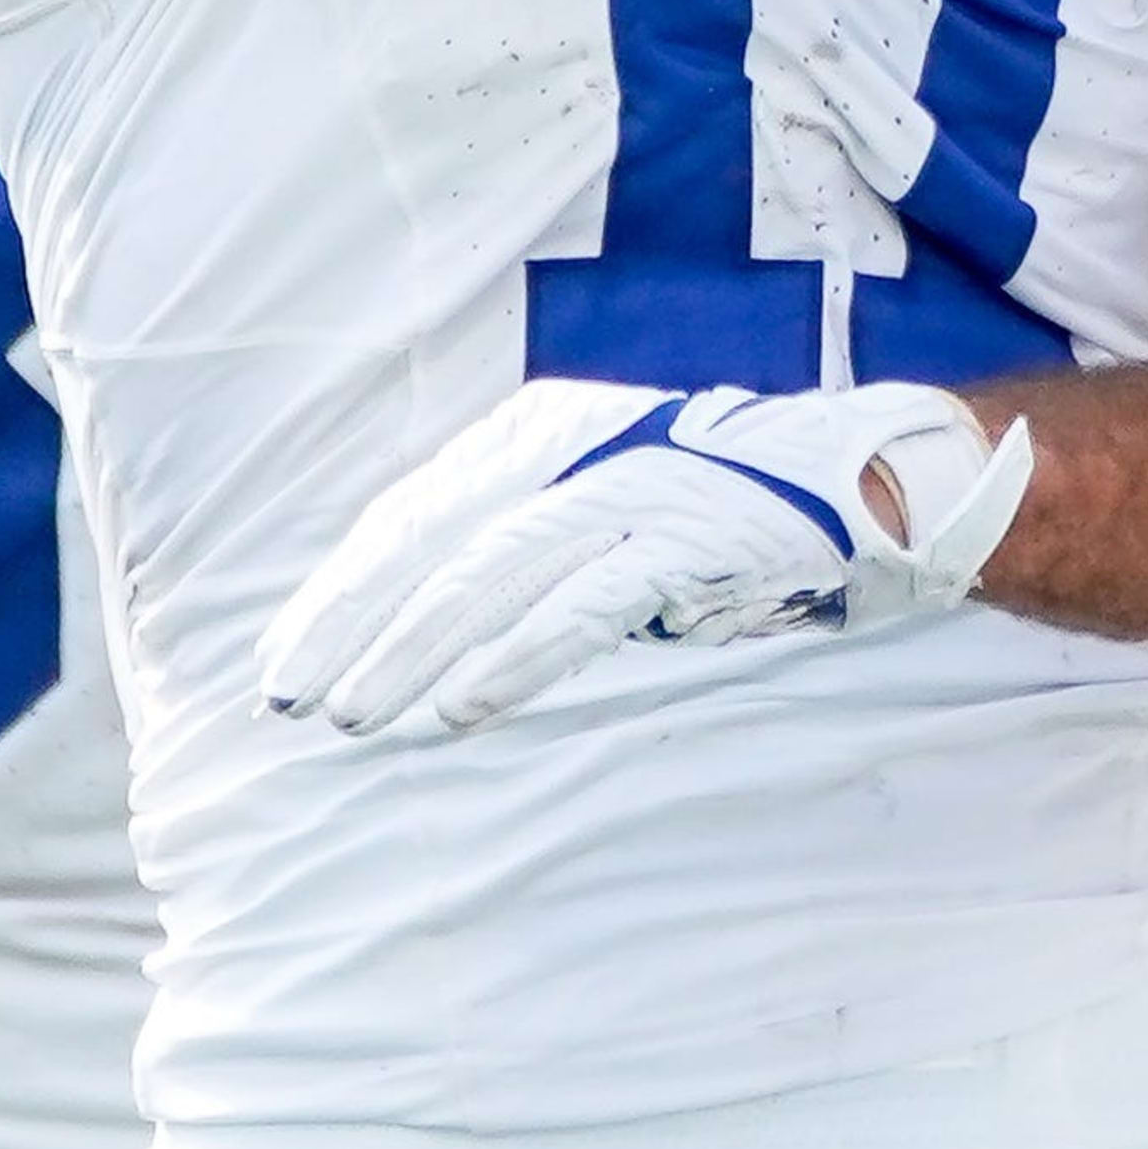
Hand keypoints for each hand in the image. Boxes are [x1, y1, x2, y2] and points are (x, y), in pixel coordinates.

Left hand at [257, 378, 1035, 739]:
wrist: (861, 475)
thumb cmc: (716, 502)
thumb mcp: (598, 500)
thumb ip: (516, 542)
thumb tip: (409, 622)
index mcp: (537, 432)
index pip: (411, 513)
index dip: (341, 590)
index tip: (286, 660)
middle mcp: (570, 447)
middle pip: (431, 541)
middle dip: (350, 625)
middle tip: (290, 702)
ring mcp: (628, 488)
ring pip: (488, 574)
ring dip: (412, 651)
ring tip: (357, 717)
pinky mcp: (682, 536)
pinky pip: (580, 605)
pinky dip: (514, 657)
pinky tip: (463, 707)